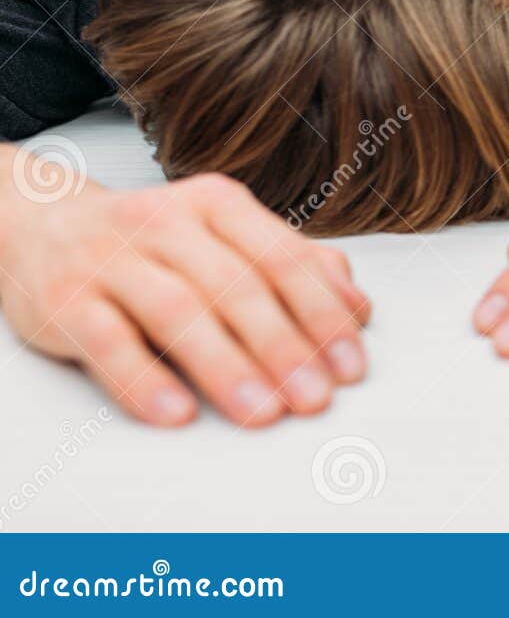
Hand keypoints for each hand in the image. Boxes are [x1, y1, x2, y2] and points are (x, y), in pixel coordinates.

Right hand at [0, 172, 371, 426]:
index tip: (351, 366)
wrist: (40, 226)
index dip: (322, 315)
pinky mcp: (63, 299)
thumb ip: (293, 266)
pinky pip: (107, 342)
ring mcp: (110, 258)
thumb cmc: (153, 242)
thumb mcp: (224, 237)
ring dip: (227, 366)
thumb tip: (358, 308)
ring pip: (179, 311)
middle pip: (237, 287)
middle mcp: (166, 222)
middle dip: (285, 347)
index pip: (283, 259)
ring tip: (265, 412)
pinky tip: (180, 413)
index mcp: (217, 203)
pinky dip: (145, 381)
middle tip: (316, 397)